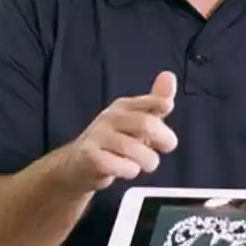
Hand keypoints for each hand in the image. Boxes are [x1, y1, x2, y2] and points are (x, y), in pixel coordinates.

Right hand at [57, 71, 178, 191]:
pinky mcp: (91, 157)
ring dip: (147, 160)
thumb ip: (154, 103)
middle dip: (164, 138)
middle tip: (167, 147)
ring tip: (142, 163)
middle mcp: (109, 118)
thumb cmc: (112, 142)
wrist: (76, 165)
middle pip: (146, 124)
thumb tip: (169, 75)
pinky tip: (124, 169)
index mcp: (122, 107)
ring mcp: (99, 137)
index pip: (144, 101)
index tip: (168, 106)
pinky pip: (122, 166)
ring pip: (136, 150)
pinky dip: (130, 170)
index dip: (158, 102)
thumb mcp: (134, 121)